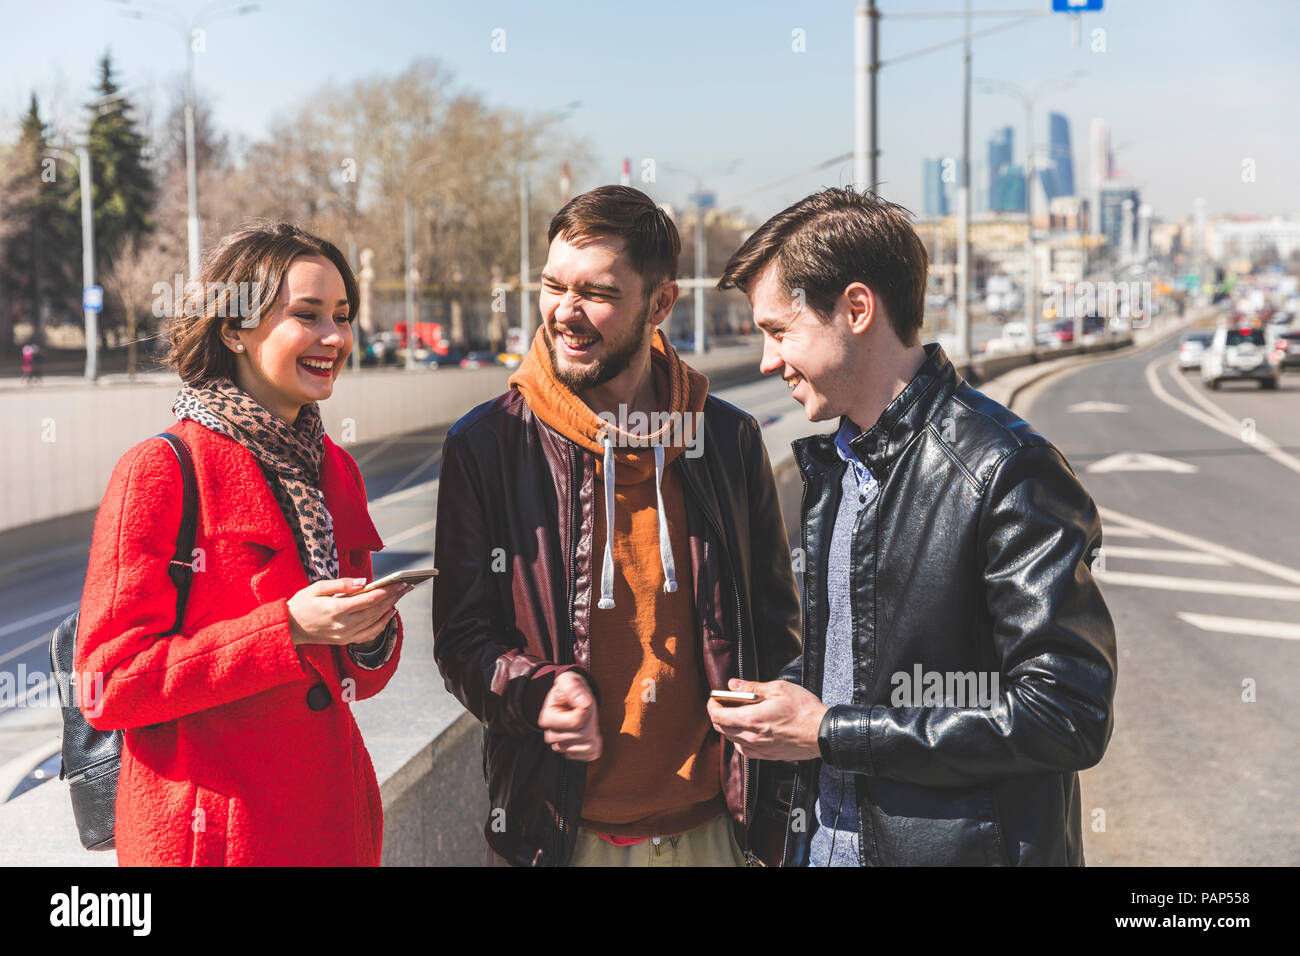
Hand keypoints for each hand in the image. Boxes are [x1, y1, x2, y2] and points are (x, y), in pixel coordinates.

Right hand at [287, 577, 410, 647]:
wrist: (289, 628)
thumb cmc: (302, 604)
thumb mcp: (318, 588)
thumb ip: (341, 584)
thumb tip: (363, 582)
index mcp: (335, 610)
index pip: (367, 600)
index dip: (385, 592)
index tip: (399, 584)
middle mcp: (343, 625)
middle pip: (374, 610)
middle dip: (392, 598)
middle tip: (406, 587)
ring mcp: (345, 635)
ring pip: (374, 621)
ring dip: (389, 608)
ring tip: (401, 596)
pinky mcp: (345, 640)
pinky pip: (369, 633)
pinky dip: (382, 623)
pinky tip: (390, 613)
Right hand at [538, 671, 601, 761]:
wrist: (571, 698)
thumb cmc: (569, 689)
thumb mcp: (569, 680)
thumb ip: (574, 688)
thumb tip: (584, 702)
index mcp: (547, 719)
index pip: (577, 722)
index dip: (587, 710)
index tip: (584, 701)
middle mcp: (551, 736)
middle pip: (583, 735)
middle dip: (591, 720)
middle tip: (586, 710)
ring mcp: (561, 747)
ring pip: (588, 746)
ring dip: (594, 731)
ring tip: (587, 720)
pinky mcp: (574, 753)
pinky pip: (591, 755)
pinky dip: (596, 743)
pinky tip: (590, 732)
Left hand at [707, 678, 828, 760]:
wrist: (822, 733)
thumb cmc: (804, 709)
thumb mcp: (778, 689)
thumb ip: (752, 687)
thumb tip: (733, 685)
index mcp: (752, 719)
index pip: (718, 717)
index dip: (712, 706)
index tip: (714, 698)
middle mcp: (752, 737)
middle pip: (722, 729)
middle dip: (718, 715)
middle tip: (724, 704)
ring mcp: (760, 749)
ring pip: (732, 740)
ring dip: (729, 727)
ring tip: (737, 715)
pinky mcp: (768, 756)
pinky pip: (745, 750)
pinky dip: (740, 739)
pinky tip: (748, 731)